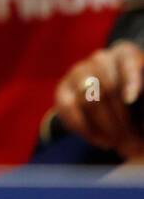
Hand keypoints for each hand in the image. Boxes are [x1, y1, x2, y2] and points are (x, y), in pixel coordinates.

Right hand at [53, 40, 143, 161]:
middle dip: (121, 119)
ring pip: (88, 100)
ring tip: (119, 144)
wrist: (112, 105)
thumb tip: (132, 104)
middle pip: (107, 86)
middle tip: (133, 143)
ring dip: (105, 127)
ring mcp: (78, 71)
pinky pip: (69, 109)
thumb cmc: (138, 102)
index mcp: (126, 54)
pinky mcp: (62, 89)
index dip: (129, 80)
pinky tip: (101, 142)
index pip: (127, 62)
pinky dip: (85, 130)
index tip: (130, 100)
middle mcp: (101, 59)